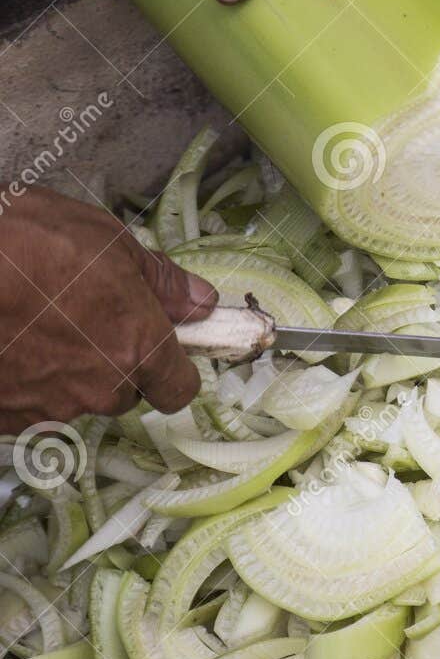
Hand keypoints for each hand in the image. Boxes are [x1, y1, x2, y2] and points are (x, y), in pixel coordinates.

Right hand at [0, 189, 217, 432]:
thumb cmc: (26, 242)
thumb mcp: (109, 241)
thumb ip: (162, 281)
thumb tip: (201, 303)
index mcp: (138, 348)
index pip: (179, 389)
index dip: (173, 369)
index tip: (163, 348)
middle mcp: (99, 389)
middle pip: (124, 392)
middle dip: (113, 363)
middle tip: (81, 318)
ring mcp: (46, 408)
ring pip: (72, 398)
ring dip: (62, 371)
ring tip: (33, 323)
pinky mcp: (4, 417)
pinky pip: (26, 405)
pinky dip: (21, 380)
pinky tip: (7, 341)